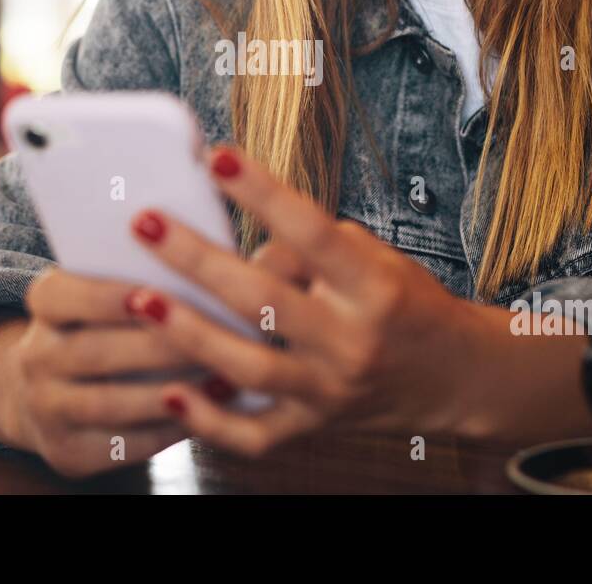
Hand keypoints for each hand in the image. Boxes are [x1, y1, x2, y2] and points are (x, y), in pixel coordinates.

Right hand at [1, 269, 235, 478]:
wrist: (53, 390)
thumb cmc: (107, 325)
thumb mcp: (107, 290)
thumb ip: (145, 277)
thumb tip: (210, 264)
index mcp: (44, 302)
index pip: (65, 294)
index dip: (109, 296)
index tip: (157, 291)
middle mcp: (34, 356)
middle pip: (95, 351)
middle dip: (158, 345)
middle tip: (216, 338)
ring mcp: (45, 408)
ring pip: (109, 403)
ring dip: (170, 392)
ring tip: (224, 378)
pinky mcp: (68, 451)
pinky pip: (122, 443)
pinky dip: (168, 429)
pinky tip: (207, 413)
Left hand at [120, 145, 491, 456]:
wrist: (451, 377)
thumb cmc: (403, 301)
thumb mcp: (374, 259)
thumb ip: (308, 249)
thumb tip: (233, 242)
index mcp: (375, 287)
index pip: (312, 232)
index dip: (262, 192)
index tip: (216, 157)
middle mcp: (353, 341)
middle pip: (264, 299)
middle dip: (196, 259)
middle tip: (144, 223)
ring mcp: (331, 390)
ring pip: (248, 366)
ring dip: (187, 332)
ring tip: (140, 298)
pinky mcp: (314, 427)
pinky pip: (252, 434)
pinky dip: (207, 418)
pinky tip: (167, 391)